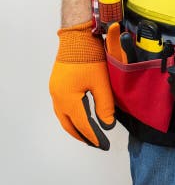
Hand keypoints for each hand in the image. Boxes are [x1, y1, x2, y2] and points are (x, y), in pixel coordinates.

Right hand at [49, 20, 115, 149]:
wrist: (77, 38)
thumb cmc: (90, 58)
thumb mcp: (101, 83)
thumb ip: (105, 105)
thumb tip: (108, 125)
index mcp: (68, 99)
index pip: (83, 124)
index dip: (95, 136)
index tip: (104, 145)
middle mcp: (58, 98)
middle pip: (69, 125)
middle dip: (83, 136)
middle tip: (96, 144)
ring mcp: (55, 92)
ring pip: (64, 118)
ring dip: (76, 128)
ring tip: (89, 135)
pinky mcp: (57, 86)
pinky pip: (62, 109)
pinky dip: (71, 117)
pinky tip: (80, 118)